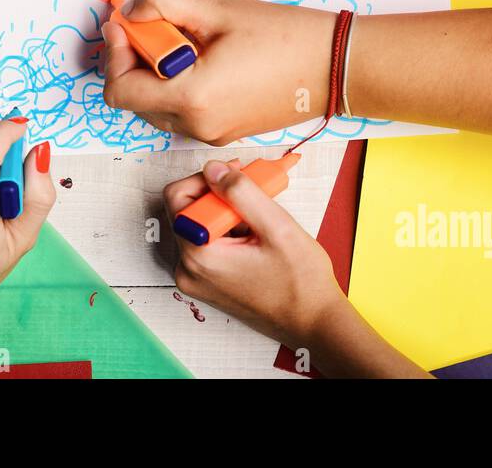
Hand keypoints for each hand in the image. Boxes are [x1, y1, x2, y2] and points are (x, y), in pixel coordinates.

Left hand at [102, 0, 334, 144]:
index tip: (124, 23)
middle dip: (133, 60)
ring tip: (182, 38)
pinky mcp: (227, 132)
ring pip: (158, 108)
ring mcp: (214, 134)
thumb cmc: (286, 36)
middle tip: (151, 23)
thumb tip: (132, 10)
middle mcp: (198, 126)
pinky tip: (202, 56)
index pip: (119, 91)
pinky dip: (179, 86)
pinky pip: (185, 112)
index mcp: (192, 98)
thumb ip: (163, 3)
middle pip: (135, 101)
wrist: (338, 66)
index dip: (114, 54)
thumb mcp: (217, 8)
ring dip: (155, 74)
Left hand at [163, 160, 344, 346]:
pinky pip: (206, 246)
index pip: (178, 197)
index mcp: (199, 257)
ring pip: (198, 227)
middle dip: (219, 195)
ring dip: (224, 214)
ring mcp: (196, 281)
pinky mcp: (207, 285)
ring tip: (257, 220)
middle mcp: (188, 271)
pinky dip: (226, 232)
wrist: (313, 322)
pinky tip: (253, 237)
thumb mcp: (276, 227)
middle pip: (187, 211)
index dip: (206, 179)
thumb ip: (241, 192)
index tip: (236, 175)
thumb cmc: (302, 282)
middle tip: (253, 192)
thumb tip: (213, 168)